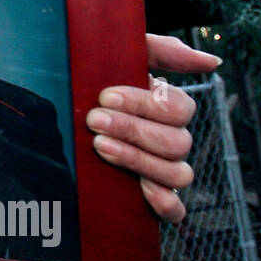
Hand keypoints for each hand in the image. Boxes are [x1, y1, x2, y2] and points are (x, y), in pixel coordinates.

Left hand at [84, 34, 220, 223]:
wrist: (47, 123)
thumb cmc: (90, 83)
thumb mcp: (118, 57)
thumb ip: (162, 51)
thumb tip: (213, 62)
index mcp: (166, 108)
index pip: (179, 109)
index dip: (145, 104)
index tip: (106, 96)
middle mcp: (170, 140)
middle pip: (177, 142)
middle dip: (134, 129)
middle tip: (95, 120)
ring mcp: (162, 171)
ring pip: (178, 173)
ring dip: (140, 159)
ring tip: (100, 146)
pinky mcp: (150, 199)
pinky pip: (175, 209)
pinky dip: (167, 203)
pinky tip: (144, 190)